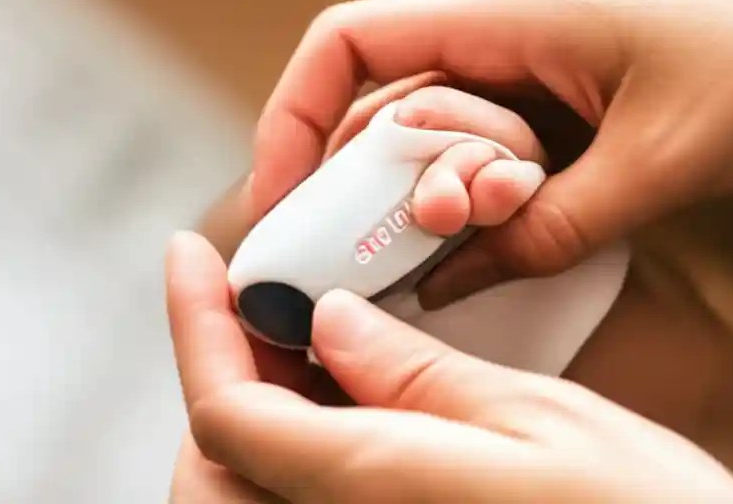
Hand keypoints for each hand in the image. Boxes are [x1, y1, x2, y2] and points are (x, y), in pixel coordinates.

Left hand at [166, 231, 732, 502]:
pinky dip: (305, 449)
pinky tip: (356, 403)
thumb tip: (331, 323)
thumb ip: (418, 374)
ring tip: (309, 340)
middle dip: (223, 373)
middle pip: (216, 469)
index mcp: (369, 493)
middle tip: (261, 298)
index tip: (190, 251)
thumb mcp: (542, 422)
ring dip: (260, 413)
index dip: (194, 326)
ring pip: (254, 495)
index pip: (225, 412)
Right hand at [251, 0, 732, 306]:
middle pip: (381, 115)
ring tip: (473, 250)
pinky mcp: (561, 122)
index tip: (283, 200)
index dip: (294, 115)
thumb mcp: (654, 166)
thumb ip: (546, 230)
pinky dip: (480, 214)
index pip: (348, 45)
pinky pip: (490, 169)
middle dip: (370, 190)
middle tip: (397, 258)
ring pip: (433, 149)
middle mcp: (501, 48)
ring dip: (435, 207)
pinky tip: (501, 252)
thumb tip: (447, 280)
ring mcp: (531, 86)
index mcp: (503, 22)